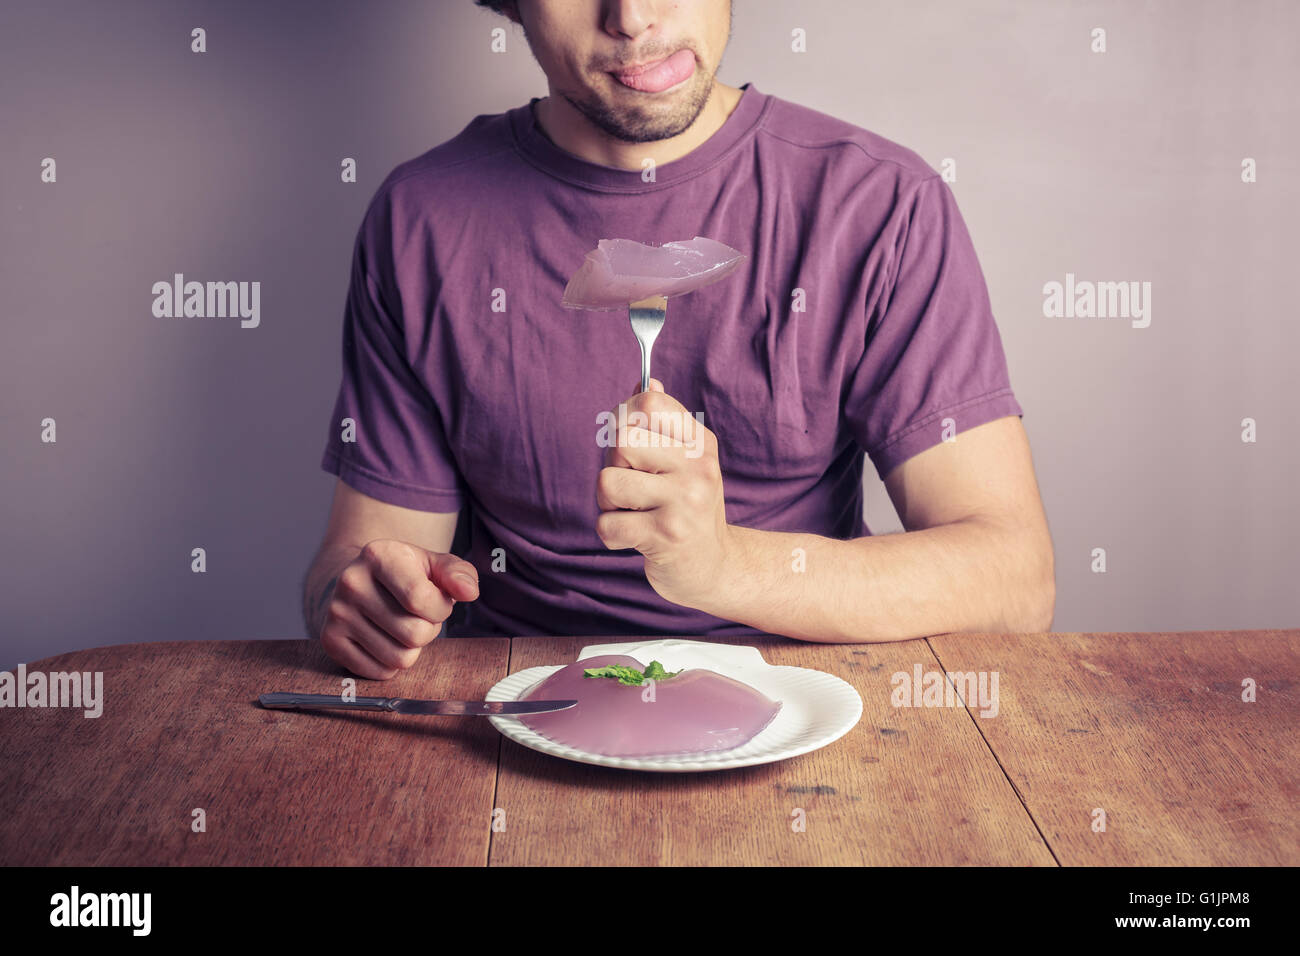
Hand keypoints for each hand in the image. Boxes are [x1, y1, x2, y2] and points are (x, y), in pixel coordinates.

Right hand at [319, 539, 478, 679]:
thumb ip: (458, 573)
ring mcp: (337, 613)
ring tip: (401, 625)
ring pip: (400, 658)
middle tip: (417, 615)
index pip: (423, 599)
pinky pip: (380, 672)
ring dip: (412, 648)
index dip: (441, 607)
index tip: (435, 599)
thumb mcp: (433, 564)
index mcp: (379, 555)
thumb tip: (468, 592)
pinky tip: (385, 639)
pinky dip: (391, 663)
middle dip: (428, 629)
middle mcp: (351, 582)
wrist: (357, 581)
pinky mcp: (330, 640)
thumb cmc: (404, 574)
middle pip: (414, 634)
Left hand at [595, 378, 734, 608]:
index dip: (624, 415)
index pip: (650, 401)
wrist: (715, 568)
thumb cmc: (690, 510)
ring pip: (608, 482)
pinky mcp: (666, 537)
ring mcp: (684, 502)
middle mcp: (698, 468)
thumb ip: (663, 425)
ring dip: (608, 503)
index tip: (630, 442)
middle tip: (631, 487)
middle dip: (612, 465)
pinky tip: (635, 538)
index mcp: (700, 443)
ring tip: (632, 514)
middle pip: (621, 439)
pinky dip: (611, 535)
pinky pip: (607, 524)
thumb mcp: (686, 462)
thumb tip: (647, 381)